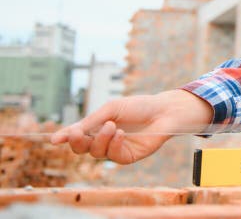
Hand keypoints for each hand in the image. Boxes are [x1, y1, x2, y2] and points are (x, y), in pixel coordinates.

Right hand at [51, 89, 213, 163]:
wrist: (164, 111)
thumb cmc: (138, 106)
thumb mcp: (110, 109)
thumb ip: (89, 122)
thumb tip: (62, 135)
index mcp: (97, 125)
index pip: (76, 134)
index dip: (65, 137)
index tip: (54, 139)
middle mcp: (103, 139)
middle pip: (81, 148)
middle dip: (77, 142)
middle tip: (78, 133)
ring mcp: (115, 148)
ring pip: (95, 152)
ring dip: (100, 139)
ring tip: (113, 126)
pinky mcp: (127, 157)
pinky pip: (113, 156)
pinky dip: (114, 144)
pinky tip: (121, 134)